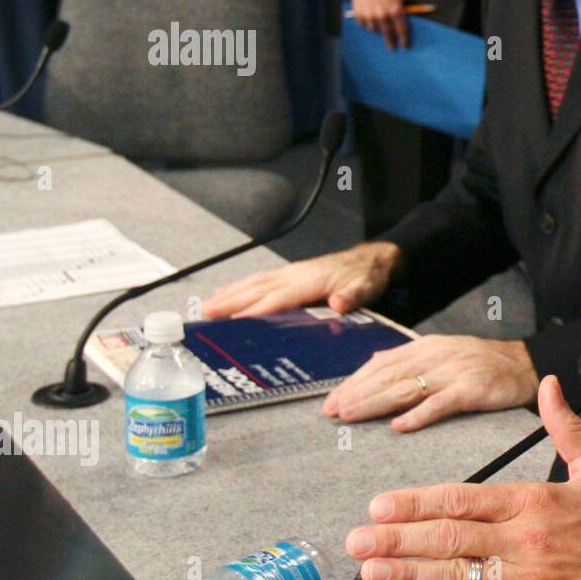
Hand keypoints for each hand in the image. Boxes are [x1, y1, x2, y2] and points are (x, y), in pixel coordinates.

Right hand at [202, 242, 401, 317]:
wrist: (375, 259)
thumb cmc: (369, 276)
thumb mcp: (368, 288)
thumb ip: (353, 296)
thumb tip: (338, 303)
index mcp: (311, 280)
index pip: (279, 297)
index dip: (256, 309)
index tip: (235, 320)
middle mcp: (296, 274)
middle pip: (258, 288)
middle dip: (231, 301)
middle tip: (206, 313)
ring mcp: (292, 272)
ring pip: (255, 282)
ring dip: (230, 294)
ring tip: (208, 306)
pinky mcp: (293, 273)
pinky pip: (262, 279)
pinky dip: (242, 286)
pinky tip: (228, 292)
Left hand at [322, 335, 538, 430]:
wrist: (525, 364)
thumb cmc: (483, 364)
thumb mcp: (444, 354)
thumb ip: (412, 363)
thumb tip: (375, 369)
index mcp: (426, 347)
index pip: (382, 364)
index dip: (355, 381)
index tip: (332, 401)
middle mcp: (436, 356)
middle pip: (388, 376)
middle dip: (357, 393)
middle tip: (333, 411)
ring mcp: (453, 372)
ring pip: (406, 388)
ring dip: (375, 403)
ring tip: (352, 415)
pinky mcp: (471, 389)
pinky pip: (441, 403)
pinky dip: (419, 415)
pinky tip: (400, 426)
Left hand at [346, 375, 580, 579]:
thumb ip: (565, 425)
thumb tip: (549, 382)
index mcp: (533, 500)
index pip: (462, 498)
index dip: (416, 503)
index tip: (381, 506)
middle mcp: (524, 537)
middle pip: (448, 536)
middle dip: (396, 539)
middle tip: (356, 541)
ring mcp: (527, 577)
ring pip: (456, 573)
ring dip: (408, 573)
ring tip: (370, 572)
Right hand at [351, 0, 407, 49]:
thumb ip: (399, 12)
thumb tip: (400, 27)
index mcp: (395, 10)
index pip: (402, 30)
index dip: (404, 40)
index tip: (404, 46)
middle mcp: (383, 14)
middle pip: (388, 33)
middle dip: (390, 41)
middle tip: (391, 47)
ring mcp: (370, 14)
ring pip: (374, 29)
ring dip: (377, 27)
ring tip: (377, 22)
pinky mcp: (358, 13)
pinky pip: (363, 24)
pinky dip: (366, 22)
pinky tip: (368, 16)